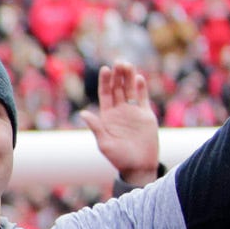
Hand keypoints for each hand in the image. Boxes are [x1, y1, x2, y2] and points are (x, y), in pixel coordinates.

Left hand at [78, 61, 159, 184]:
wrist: (139, 166)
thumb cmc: (119, 158)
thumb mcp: (105, 143)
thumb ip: (96, 127)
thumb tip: (83, 113)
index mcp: (107, 116)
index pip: (106, 94)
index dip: (105, 82)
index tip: (105, 69)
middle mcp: (119, 111)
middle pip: (118, 88)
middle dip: (118, 75)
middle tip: (118, 62)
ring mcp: (133, 112)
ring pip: (130, 90)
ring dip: (128, 77)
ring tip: (127, 64)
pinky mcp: (145, 115)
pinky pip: (142, 98)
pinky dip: (141, 88)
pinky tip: (138, 78)